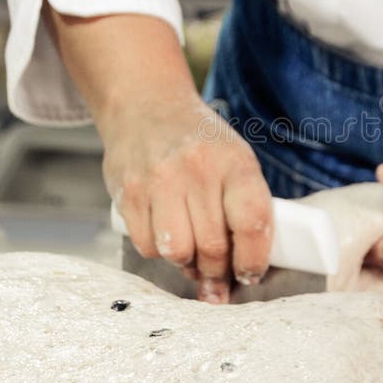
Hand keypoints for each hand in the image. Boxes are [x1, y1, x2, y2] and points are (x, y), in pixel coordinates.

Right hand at [101, 92, 271, 303]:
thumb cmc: (201, 144)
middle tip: (218, 275)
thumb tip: (243, 272)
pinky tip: (166, 235)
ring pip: (178, 252)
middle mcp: (198, 170)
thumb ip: (244, 209)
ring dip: (186, 264)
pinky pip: (147, 246)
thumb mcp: (235, 161)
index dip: (253, 260)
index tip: (250, 275)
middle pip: (213, 247)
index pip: (252, 223)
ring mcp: (160, 181)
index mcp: (235, 163)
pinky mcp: (129, 193)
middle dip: (218, 272)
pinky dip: (159, 251)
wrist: (147, 107)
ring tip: (191, 254)